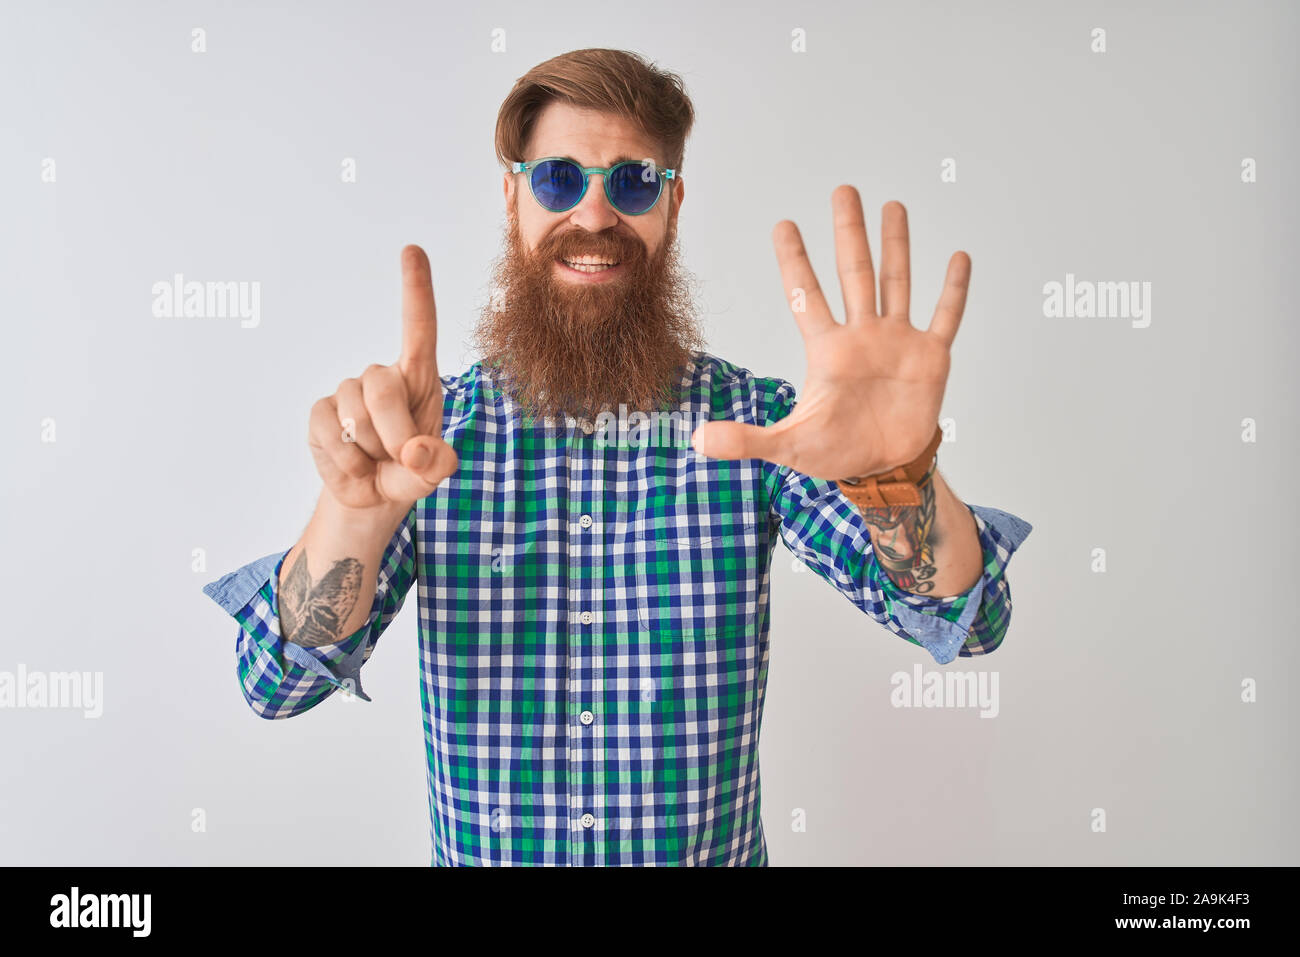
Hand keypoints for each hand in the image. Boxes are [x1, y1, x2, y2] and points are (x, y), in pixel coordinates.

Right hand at [308, 245, 458, 509]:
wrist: (371, 498)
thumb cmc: (408, 472)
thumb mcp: (433, 472)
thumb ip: (437, 464)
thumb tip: (413, 451)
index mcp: (419, 380)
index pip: (418, 328)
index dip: (415, 289)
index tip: (411, 250)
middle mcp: (383, 377)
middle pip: (382, 386)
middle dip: (395, 431)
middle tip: (402, 458)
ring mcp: (348, 393)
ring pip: (355, 414)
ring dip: (370, 449)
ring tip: (376, 461)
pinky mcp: (321, 413)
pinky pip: (330, 431)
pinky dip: (347, 459)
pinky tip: (355, 465)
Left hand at [690, 187, 968, 479]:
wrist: (882, 470)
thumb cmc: (834, 453)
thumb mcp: (786, 446)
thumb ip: (745, 440)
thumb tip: (696, 442)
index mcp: (827, 351)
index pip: (806, 295)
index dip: (795, 261)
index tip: (783, 224)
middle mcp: (862, 336)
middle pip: (854, 273)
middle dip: (849, 232)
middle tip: (843, 191)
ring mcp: (897, 343)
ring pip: (896, 283)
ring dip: (896, 246)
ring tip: (893, 206)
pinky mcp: (930, 358)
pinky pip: (945, 318)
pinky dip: (953, 291)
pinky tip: (958, 258)